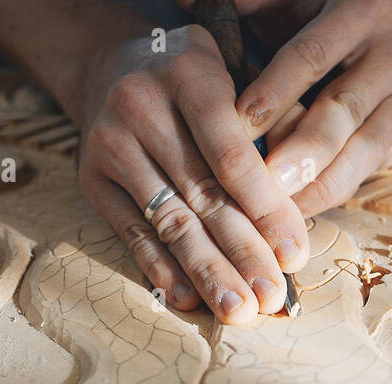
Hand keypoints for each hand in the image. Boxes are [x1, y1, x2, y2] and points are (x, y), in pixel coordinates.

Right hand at [76, 24, 309, 322]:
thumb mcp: (234, 79)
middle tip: (270, 297)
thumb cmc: (195, 82)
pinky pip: (131, 232)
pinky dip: (160, 268)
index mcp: (190, 76)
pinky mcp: (90, 179)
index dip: (266, 211)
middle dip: (242, 253)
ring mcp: (110, 145)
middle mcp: (142, 107)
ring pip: (168, 221)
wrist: (109, 65)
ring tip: (237, 310)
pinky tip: (188, 299)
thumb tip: (300, 210)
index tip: (294, 256)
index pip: (232, 157)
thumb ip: (269, 131)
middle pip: (202, 195)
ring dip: (206, 272)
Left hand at [233, 0, 391, 216]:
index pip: (312, 55)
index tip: (237, 124)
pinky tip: (299, 210)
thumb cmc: (310, 19)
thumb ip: (247, 5)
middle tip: (268, 181)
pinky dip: (332, 192)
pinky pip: (369, 169)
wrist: (378, 39)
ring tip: (284, 209)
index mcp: (360, 10)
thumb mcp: (281, 5)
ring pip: (366, 147)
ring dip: (322, 182)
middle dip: (303, 149)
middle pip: (344, 108)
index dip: (275, 91)